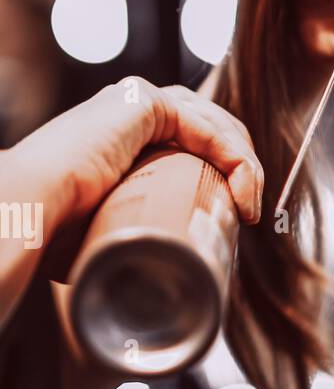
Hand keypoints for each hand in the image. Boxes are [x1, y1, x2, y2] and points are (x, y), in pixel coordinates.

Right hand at [8, 78, 264, 239]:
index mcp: (124, 135)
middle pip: (212, 128)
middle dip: (242, 167)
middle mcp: (130, 110)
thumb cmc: (55, 236)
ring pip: (217, 126)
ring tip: (248, 211)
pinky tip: (242, 192)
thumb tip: (154, 286)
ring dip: (245, 167)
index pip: (195, 137)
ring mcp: (136, 102)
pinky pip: (208, 128)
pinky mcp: (143, 103)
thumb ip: (129, 239)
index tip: (241, 216)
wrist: (30, 215)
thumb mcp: (109, 234)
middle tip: (249, 213)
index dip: (228, 171)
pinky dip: (235, 160)